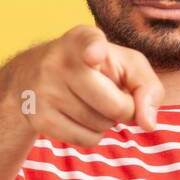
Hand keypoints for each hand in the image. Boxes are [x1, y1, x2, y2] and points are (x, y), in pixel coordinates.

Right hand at [4, 25, 164, 146]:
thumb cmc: (94, 69)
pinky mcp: (39, 119)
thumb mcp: (124, 64)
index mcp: (81, 39)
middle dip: (125, 109)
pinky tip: (79, 116)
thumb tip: (148, 124)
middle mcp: (59, 62)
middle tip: (112, 95)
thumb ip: (148, 87)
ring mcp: (45, 91)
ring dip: (106, 121)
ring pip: (101, 126)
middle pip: (116, 106)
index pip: (88, 43)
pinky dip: (92, 134)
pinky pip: (86, 140)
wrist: (32, 78)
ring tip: (90, 101)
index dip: (94, 50)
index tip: (94, 54)